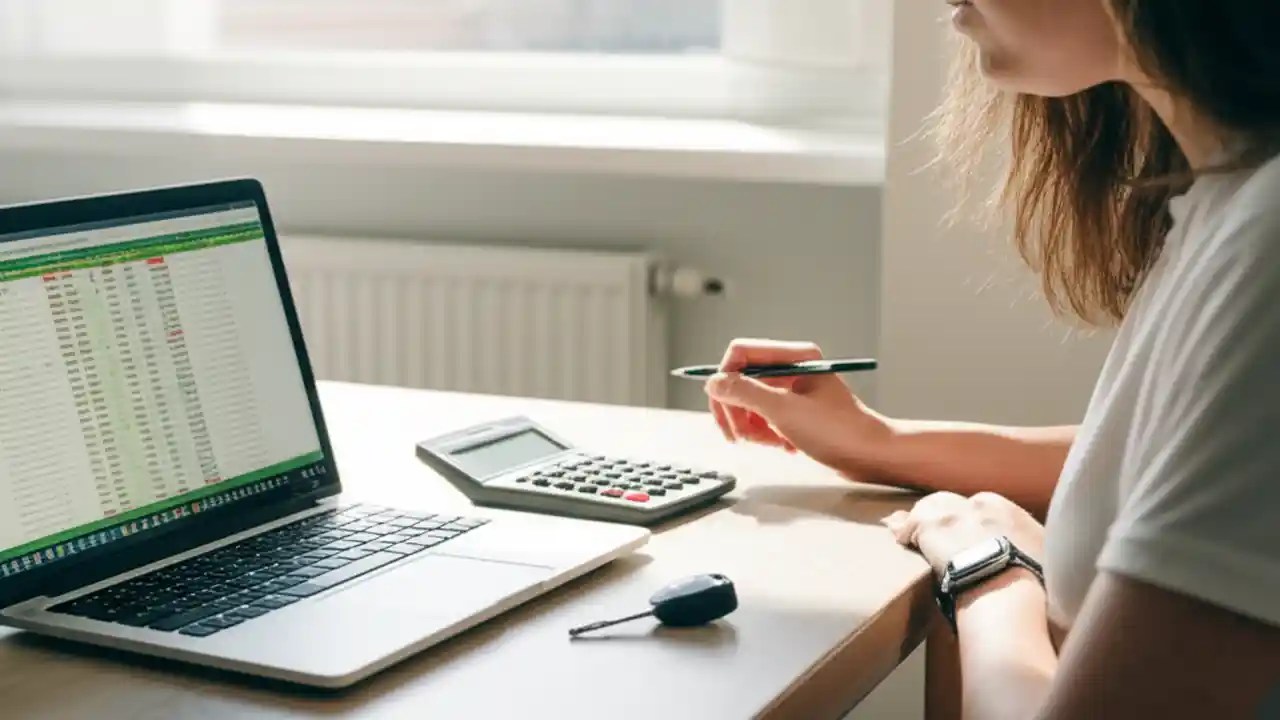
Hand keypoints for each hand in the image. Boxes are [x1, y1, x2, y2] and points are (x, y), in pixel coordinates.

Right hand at [704, 338, 888, 473]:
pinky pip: (763, 418)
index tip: (721, 407)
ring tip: (772, 442)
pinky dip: (766, 434)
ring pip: (749, 402)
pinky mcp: (795, 412)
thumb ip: (744, 393)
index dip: (725, 379)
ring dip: (752, 426)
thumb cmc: (839, 432)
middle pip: (741, 380)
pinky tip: (785, 445)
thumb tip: (713, 383)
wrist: (871, 457)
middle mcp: (793, 369)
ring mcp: (793, 391)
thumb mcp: (785, 411)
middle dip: (736, 410)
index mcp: (795, 357)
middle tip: (738, 435)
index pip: (741, 353)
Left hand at [883, 491, 1044, 577]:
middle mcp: (979, 504)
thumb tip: (1033, 554)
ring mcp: (954, 513)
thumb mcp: (1044, 557)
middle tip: (934, 528)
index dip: (968, 521)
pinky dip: (904, 528)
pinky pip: (911, 522)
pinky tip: (898, 536)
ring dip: (921, 519)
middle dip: (943, 515)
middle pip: (953, 504)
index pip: (981, 508)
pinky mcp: (933, 526)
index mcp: (1007, 510)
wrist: (1008, 590)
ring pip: (931, 508)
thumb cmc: (1032, 581)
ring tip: (905, 527)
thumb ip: (1032, 546)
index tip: (965, 533)